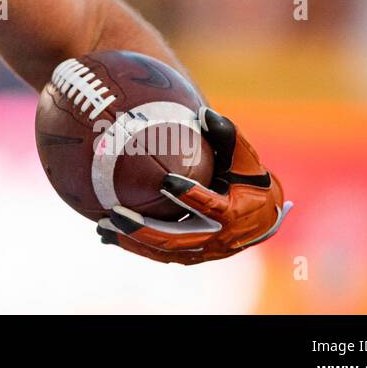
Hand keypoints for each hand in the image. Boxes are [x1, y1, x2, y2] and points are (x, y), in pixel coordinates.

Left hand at [96, 107, 291, 263]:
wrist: (264, 215)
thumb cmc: (249, 178)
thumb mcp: (245, 157)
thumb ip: (227, 135)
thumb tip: (204, 112)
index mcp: (234, 213)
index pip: (210, 207)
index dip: (190, 196)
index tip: (165, 181)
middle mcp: (218, 238)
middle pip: (178, 239)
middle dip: (145, 229)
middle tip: (116, 212)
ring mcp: (204, 251)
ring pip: (165, 251)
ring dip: (133, 241)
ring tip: (102, 228)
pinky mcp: (192, 256)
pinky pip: (160, 254)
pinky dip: (135, 247)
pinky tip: (107, 235)